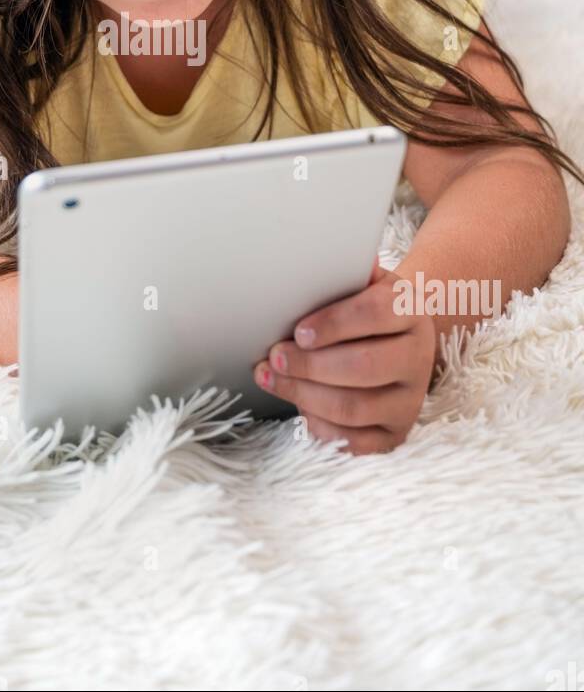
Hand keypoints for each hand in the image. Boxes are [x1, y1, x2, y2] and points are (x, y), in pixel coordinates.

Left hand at [253, 258, 436, 454]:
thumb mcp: (360, 282)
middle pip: (363, 366)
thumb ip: (341, 271)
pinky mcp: (395, 433)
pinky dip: (320, 425)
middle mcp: (418, 357)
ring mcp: (410, 400)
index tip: (298, 330)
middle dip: (309, 364)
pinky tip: (298, 405)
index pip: (375, 314)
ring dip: (304, 394)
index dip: (333, 323)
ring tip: (273, 378)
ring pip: (354, 407)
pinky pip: (355, 442)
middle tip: (275, 357)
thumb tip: (315, 249)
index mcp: (411, 310)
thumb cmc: (363, 307)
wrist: (397, 339)